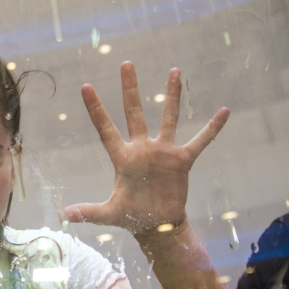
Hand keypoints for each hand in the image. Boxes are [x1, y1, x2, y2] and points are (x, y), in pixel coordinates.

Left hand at [62, 62, 227, 234]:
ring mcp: (163, 152)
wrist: (157, 225)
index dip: (96, 108)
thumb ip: (87, 212)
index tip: (85, 86)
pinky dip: (212, 128)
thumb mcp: (108, 214)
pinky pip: (201, 141)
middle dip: (129, 89)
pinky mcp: (182, 161)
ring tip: (174, 71)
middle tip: (126, 63)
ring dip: (171, 95)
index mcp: (122, 158)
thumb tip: (65, 215)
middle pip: (134, 112)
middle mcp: (142, 149)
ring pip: (168, 118)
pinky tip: (224, 111)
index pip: (105, 128)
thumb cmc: (131, 217)